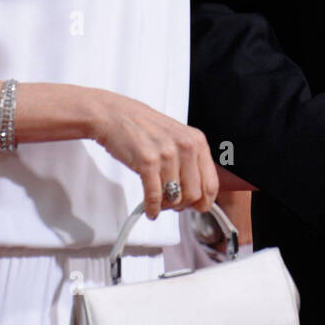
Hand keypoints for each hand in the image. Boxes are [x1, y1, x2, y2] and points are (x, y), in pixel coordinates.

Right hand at [85, 91, 219, 218]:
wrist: (114, 115)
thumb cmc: (142, 126)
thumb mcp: (175, 137)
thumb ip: (189, 159)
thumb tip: (196, 188)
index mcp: (196, 141)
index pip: (211, 183)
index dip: (203, 201)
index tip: (196, 206)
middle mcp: (185, 147)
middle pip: (194, 194)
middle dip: (182, 205)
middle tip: (172, 204)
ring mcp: (167, 154)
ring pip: (175, 198)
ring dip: (166, 206)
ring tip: (159, 203)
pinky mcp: (148, 162)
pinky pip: (155, 197)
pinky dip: (152, 208)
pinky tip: (150, 208)